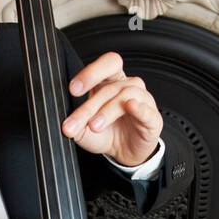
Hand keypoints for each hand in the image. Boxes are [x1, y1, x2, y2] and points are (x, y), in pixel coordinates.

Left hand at [62, 52, 162, 166]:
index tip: (73, 89)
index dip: (91, 72)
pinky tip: (131, 107)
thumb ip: (74, 124)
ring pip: (126, 96)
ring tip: (94, 126)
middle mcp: (127, 87)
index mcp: (110, 82)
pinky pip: (147, 110)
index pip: (106, 64)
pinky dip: (139, 107)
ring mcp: (142, 100)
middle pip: (112, 82)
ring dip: (107, 111)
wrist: (124, 153)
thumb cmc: (105, 134)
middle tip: (79, 116)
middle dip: (92, 101)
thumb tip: (66, 127)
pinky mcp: (152, 118)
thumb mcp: (83, 130)